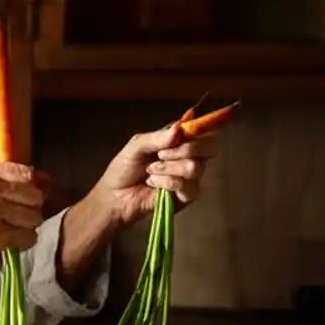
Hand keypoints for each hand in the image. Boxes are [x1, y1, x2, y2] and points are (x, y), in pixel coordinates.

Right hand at [0, 162, 47, 273]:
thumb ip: (12, 182)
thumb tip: (47, 179)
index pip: (25, 173)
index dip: (30, 187)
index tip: (20, 197)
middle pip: (34, 195)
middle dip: (31, 209)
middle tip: (14, 217)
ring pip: (34, 216)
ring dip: (27, 227)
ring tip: (10, 229)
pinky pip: (28, 236)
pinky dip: (24, 241)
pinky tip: (10, 241)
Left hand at [90, 123, 218, 227]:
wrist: (115, 196)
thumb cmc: (124, 169)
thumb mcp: (136, 146)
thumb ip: (157, 137)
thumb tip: (178, 128)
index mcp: (179, 141)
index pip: (201, 131)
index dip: (196, 130)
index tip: (179, 135)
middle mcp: (189, 157)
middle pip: (210, 147)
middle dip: (185, 149)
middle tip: (161, 154)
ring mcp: (190, 177)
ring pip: (194, 167)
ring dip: (167, 168)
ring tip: (150, 172)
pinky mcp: (186, 196)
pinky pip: (186, 186)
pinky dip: (165, 183)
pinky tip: (153, 184)